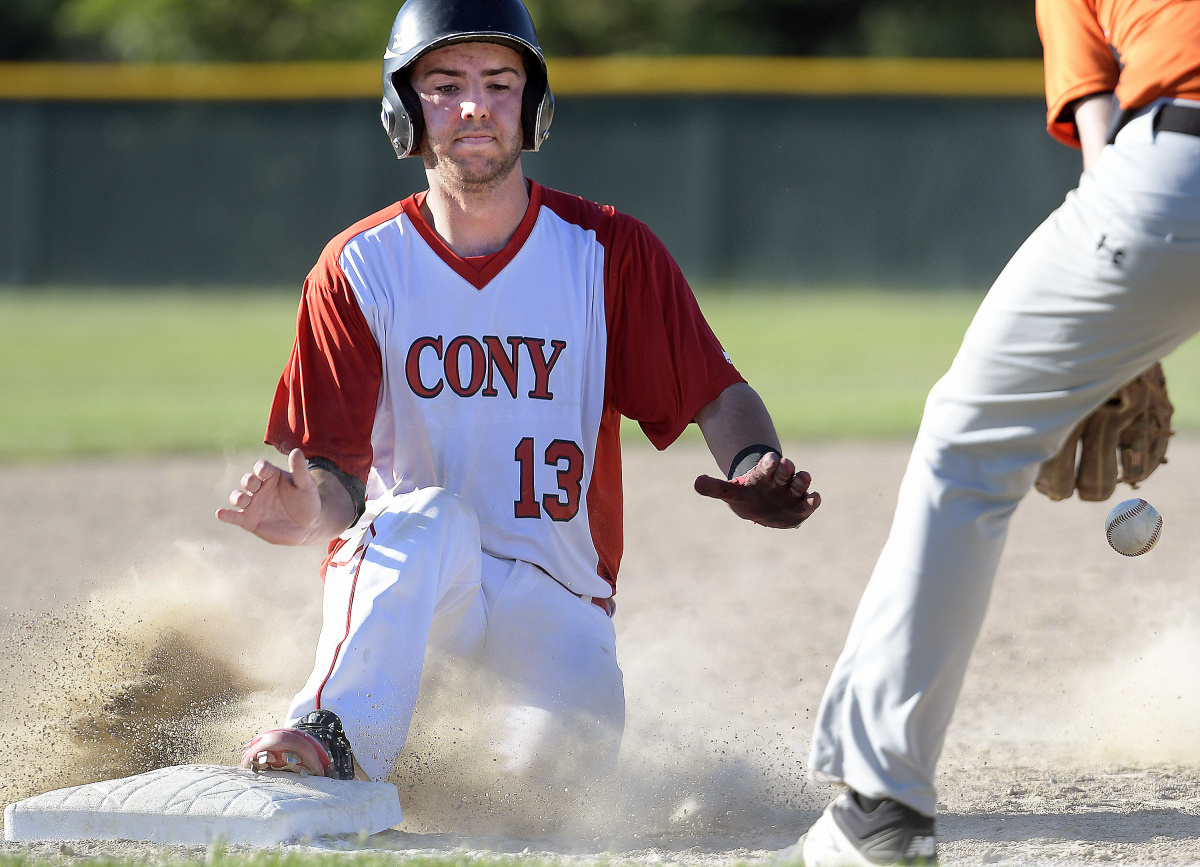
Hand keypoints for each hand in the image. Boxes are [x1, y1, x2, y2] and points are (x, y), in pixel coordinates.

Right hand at [216, 448, 322, 544]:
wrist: (309, 526)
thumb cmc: (308, 502)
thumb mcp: (306, 485)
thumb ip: (299, 470)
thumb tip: (296, 451)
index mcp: (272, 476)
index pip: (262, 468)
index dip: (260, 468)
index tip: (262, 471)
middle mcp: (260, 488)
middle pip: (247, 480)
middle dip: (247, 480)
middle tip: (253, 483)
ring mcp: (253, 504)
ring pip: (238, 497)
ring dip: (237, 497)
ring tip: (243, 500)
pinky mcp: (249, 521)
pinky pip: (235, 517)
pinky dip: (226, 515)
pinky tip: (220, 513)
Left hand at [693, 452, 820, 528]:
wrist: (764, 508)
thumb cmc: (747, 496)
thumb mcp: (731, 492)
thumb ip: (715, 487)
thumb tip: (695, 482)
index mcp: (763, 475)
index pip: (766, 466)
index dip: (768, 462)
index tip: (770, 458)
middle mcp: (780, 480)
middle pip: (784, 472)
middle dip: (785, 468)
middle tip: (785, 463)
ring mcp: (792, 492)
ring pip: (798, 483)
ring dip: (801, 480)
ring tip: (803, 476)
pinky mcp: (802, 505)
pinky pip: (809, 502)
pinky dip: (813, 500)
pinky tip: (815, 498)